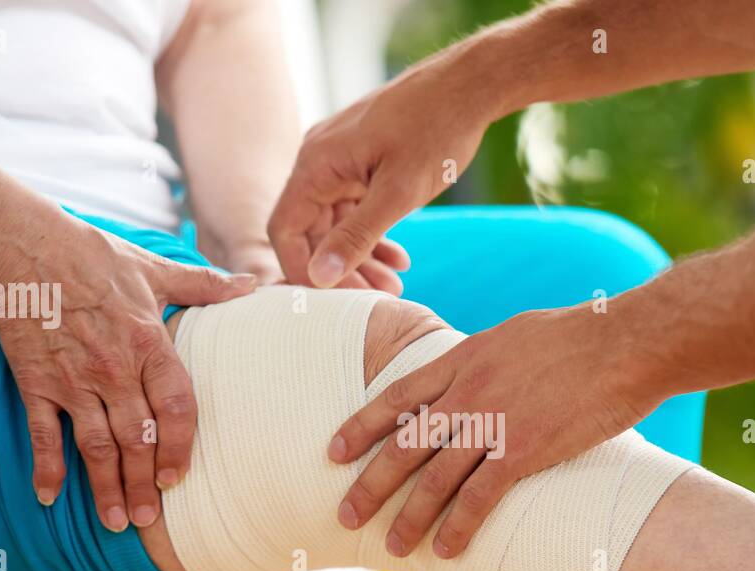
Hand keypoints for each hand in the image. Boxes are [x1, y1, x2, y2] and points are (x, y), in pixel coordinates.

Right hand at [0, 218, 254, 530]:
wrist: (20, 243)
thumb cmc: (92, 254)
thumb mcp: (154, 269)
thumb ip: (204, 286)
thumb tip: (253, 285)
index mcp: (148, 343)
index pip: (174, 407)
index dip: (179, 447)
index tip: (178, 478)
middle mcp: (113, 369)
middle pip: (136, 438)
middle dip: (144, 483)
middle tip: (151, 521)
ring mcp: (72, 379)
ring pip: (94, 445)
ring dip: (105, 486)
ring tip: (117, 522)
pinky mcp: (34, 381)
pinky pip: (42, 432)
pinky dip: (45, 466)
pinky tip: (50, 497)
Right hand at [269, 59, 493, 288]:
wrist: (469, 85)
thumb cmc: (436, 130)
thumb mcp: (398, 194)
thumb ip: (356, 237)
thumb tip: (320, 277)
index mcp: (316, 164)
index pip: (285, 230)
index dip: (301, 270)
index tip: (330, 299)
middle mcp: (319, 159)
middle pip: (311, 230)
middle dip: (340, 269)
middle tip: (373, 300)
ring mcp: (340, 159)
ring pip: (336, 223)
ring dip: (360, 257)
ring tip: (393, 287)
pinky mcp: (362, 161)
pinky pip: (355, 207)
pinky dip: (373, 235)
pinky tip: (399, 260)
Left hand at [327, 306, 661, 557]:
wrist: (626, 342)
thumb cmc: (583, 336)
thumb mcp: (516, 335)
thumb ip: (486, 359)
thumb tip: (475, 371)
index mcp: (463, 358)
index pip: (396, 396)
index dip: (361, 427)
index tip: (334, 451)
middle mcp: (468, 390)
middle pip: (403, 444)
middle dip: (370, 483)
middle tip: (345, 514)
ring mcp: (493, 421)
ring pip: (435, 477)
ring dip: (409, 516)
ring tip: (392, 547)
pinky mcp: (524, 450)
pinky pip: (480, 497)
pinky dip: (459, 527)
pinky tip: (446, 550)